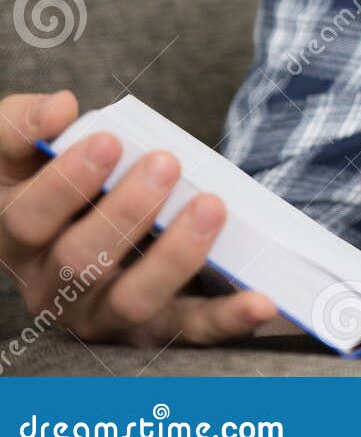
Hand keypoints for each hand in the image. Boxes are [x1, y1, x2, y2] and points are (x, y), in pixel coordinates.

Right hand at [0, 90, 275, 346]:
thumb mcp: (26, 150)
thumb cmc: (57, 176)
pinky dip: (227, 318)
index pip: (29, 219)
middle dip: (125, 211)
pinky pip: (191, 328)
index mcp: (18, 238)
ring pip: (133, 301)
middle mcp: (52, 287)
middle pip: (79, 262)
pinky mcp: (156, 328)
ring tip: (209, 205)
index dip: (66, 183)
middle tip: (165, 163)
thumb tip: (59, 108)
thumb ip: (26, 125)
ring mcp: (103, 313)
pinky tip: (261, 302)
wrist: (96, 216)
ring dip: (174, 256)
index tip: (110, 140)